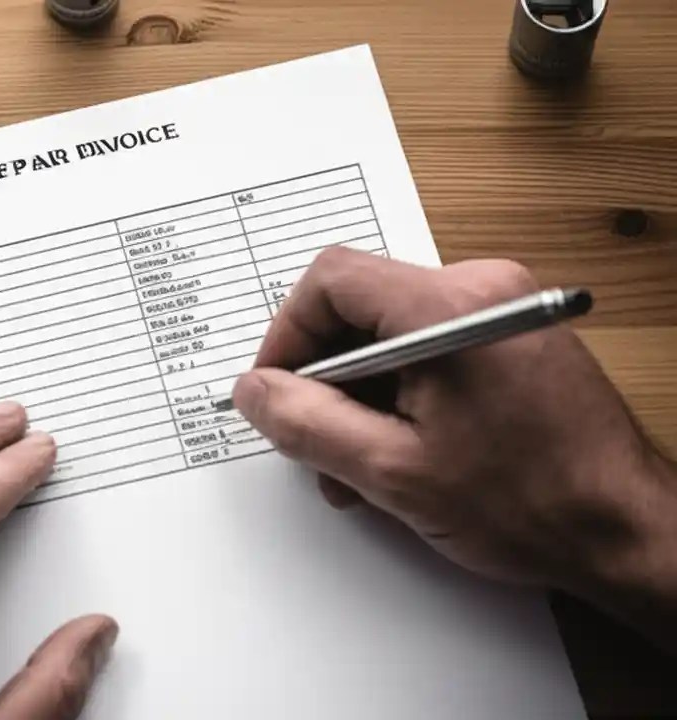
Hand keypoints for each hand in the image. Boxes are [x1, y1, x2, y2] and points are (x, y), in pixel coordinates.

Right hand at [232, 248, 676, 646]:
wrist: (625, 532)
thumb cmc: (531, 503)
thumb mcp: (391, 471)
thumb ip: (306, 423)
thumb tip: (255, 392)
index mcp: (449, 308)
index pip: (331, 280)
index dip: (286, 336)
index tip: (274, 389)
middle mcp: (483, 290)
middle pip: (361, 308)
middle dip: (325, 379)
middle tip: (314, 442)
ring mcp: (504, 311)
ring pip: (392, 336)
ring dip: (361, 397)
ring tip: (358, 469)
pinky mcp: (515, 338)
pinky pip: (431, 350)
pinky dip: (401, 396)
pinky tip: (398, 455)